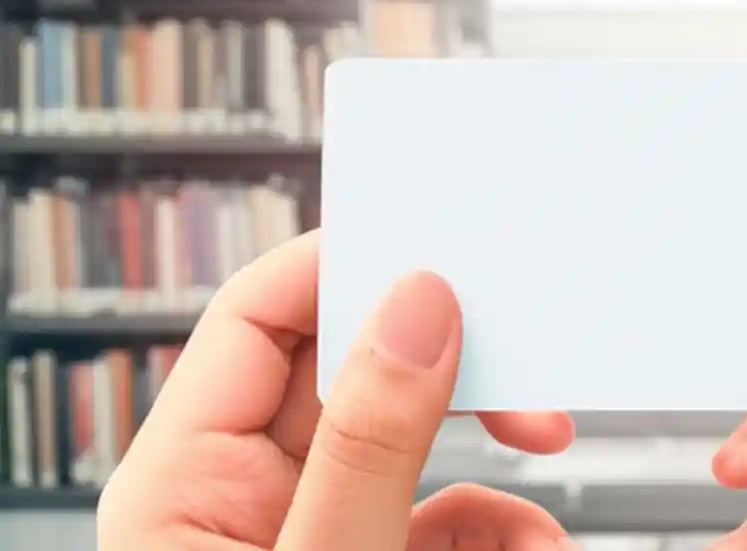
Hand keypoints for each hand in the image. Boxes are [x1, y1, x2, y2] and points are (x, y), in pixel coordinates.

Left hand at [98, 231, 575, 549]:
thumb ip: (368, 444)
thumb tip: (419, 305)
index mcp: (186, 481)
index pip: (258, 317)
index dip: (344, 263)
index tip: (440, 245)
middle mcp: (247, 496)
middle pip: (356, 370)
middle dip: (454, 368)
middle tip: (525, 359)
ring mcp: (315, 528)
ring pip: (415, 444)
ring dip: (497, 466)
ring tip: (541, 499)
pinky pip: (447, 512)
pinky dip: (501, 526)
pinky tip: (530, 544)